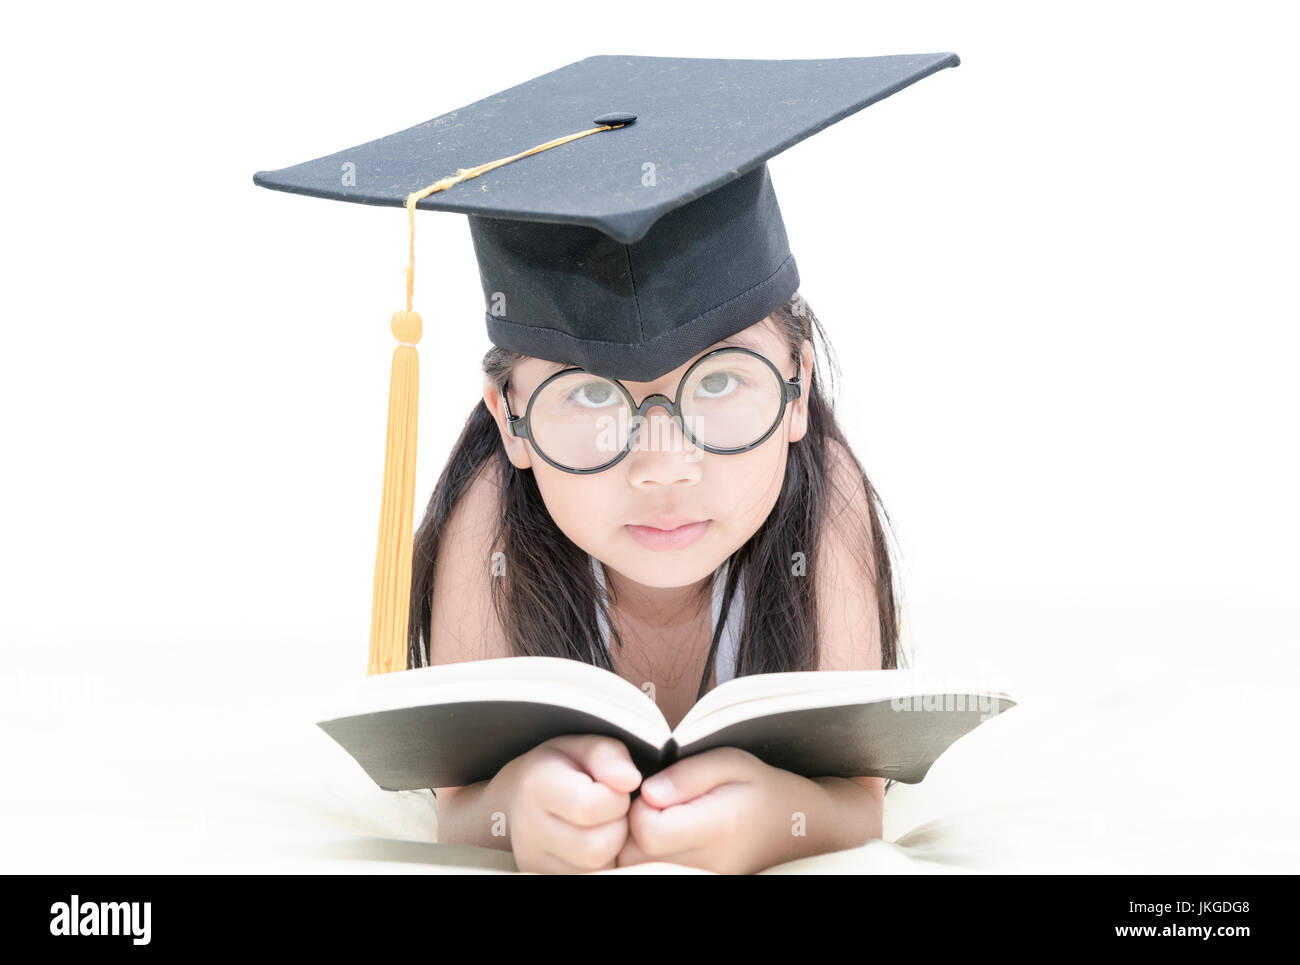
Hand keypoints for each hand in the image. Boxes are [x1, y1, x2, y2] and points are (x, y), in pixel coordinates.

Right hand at [502, 734, 642, 873]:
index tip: (610, 788)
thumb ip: (609, 756)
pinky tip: (593, 842)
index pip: (591, 807)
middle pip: (596, 848)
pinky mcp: (545, 877)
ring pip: (596, 868)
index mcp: (536, 786)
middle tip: (609, 810)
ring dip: (611, 848)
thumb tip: (631, 780)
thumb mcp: (584, 747)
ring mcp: (533, 862)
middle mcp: (528, 830)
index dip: (615, 798)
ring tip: (601, 825)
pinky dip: (602, 863)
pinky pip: (590, 876)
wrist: (522, 797)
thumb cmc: (562, 768)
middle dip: (616, 827)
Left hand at [616, 747, 800, 873]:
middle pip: (634, 854)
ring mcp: (702, 881)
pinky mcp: (695, 885)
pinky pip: (652, 873)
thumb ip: (686, 775)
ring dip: (639, 842)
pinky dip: (650, 856)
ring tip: (663, 818)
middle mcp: (708, 865)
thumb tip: (647, 793)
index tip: (657, 789)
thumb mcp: (730, 762)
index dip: (640, 805)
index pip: (647, 829)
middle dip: (633, 825)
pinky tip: (669, 837)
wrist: (794, 828)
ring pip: (637, 867)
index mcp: (718, 828)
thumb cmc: (760, 787)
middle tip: (657, 803)